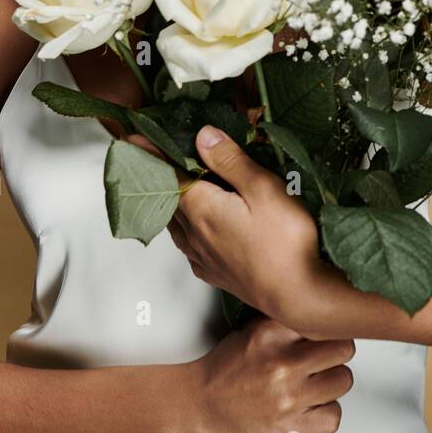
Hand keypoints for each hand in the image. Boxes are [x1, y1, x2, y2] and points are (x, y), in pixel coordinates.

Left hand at [122, 123, 335, 335]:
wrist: (301, 296)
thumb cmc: (286, 241)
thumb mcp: (263, 189)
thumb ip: (231, 161)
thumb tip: (202, 136)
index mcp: (201, 209)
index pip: (166, 175)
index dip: (150, 154)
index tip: (130, 138)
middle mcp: (193, 235)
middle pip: (166, 199)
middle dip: (158, 176)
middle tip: (153, 156)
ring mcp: (202, 257)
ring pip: (175, 224)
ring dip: (170, 202)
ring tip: (173, 186)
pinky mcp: (215, 273)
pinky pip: (188, 244)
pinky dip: (185, 226)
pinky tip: (196, 225)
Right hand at [191, 313, 355, 432]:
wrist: (200, 407)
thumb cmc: (226, 370)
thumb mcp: (251, 330)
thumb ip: (286, 321)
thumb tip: (324, 314)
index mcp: (271, 334)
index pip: (326, 322)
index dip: (330, 329)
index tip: (327, 335)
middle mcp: (281, 364)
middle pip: (343, 349)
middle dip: (336, 354)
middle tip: (324, 360)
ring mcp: (288, 398)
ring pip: (343, 380)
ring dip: (333, 384)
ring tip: (315, 386)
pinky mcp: (290, 429)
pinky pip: (334, 417)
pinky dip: (326, 413)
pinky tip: (311, 408)